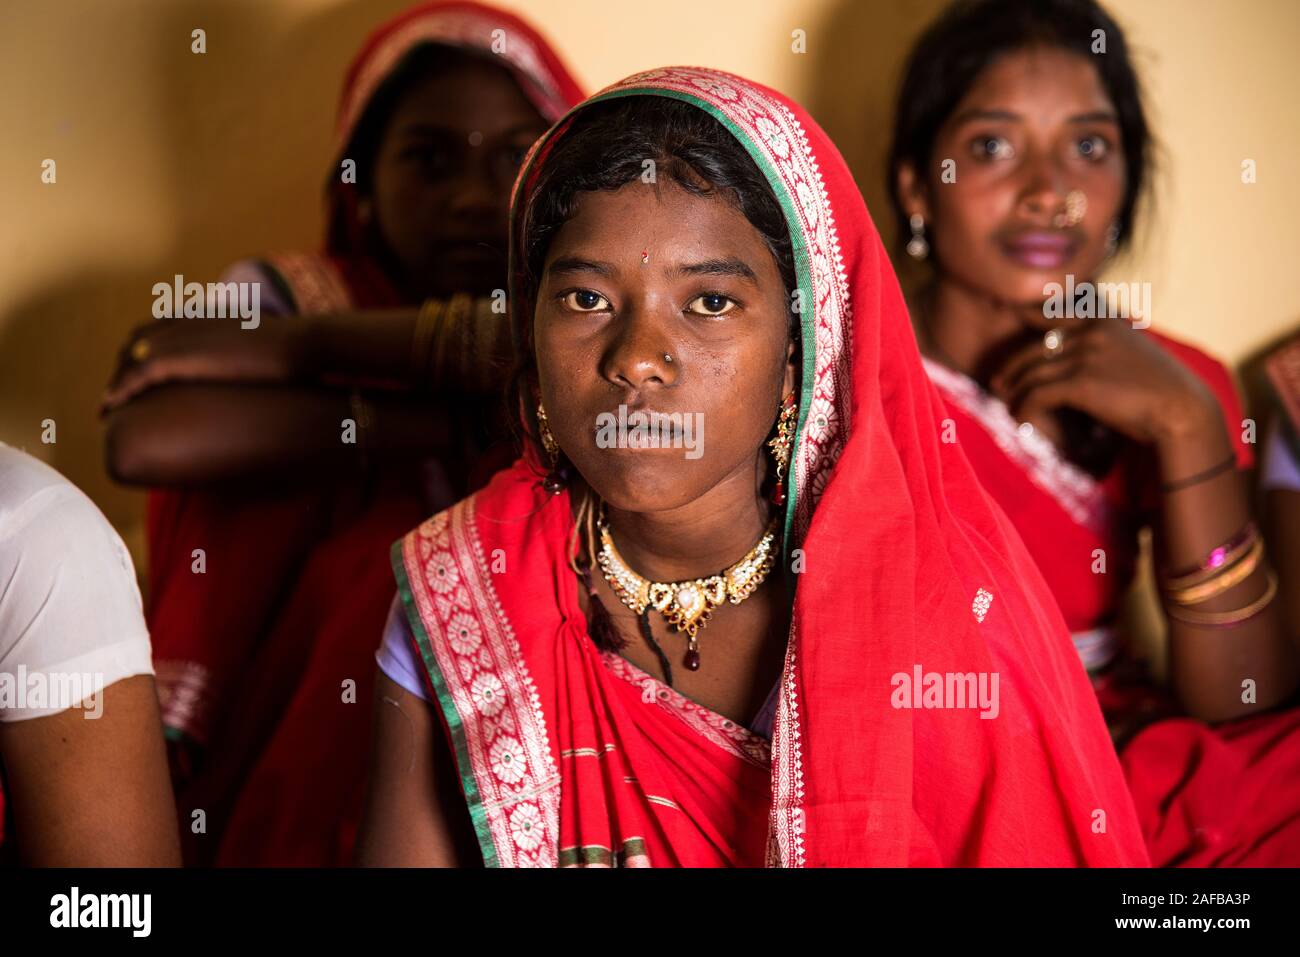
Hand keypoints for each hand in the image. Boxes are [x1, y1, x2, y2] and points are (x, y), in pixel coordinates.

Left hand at [101, 316, 309, 412]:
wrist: (304, 346)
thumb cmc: (301, 351)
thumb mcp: (273, 345)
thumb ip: (257, 351)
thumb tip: (269, 369)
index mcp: (210, 316)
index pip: (162, 328)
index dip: (145, 350)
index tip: (140, 374)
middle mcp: (189, 322)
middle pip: (138, 340)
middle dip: (123, 366)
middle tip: (118, 394)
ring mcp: (183, 338)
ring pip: (132, 357)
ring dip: (116, 380)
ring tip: (108, 405)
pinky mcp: (180, 358)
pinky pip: (138, 374)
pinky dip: (121, 389)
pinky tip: (113, 406)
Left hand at [987, 310, 1220, 448]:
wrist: (1180, 408)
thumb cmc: (1158, 384)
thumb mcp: (1131, 348)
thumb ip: (1103, 340)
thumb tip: (1074, 346)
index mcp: (1103, 318)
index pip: (1054, 310)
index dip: (1029, 314)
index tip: (1011, 318)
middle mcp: (1091, 331)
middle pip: (1034, 346)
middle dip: (1011, 364)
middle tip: (998, 380)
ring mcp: (1085, 355)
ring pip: (1032, 372)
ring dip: (1014, 390)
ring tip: (1005, 402)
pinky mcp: (1081, 383)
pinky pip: (1038, 395)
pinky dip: (1024, 408)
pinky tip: (1019, 419)